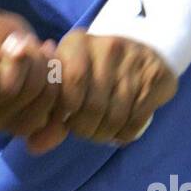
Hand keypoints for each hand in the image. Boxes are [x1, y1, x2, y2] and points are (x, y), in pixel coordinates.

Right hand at [0, 10, 63, 151]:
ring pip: (30, 98)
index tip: (1, 48)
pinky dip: (55, 85)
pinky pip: (46, 112)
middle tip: (28, 41)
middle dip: (26, 59)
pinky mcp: (17, 128)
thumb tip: (16, 46)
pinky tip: (51, 67)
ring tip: (42, 49)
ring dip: (43, 68)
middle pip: (7, 90)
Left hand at [27, 29, 177, 150]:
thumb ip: (50, 114)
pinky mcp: (155, 77)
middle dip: (85, 128)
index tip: (66, 120)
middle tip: (84, 130)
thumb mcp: (68, 83)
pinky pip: (136, 119)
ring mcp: (134, 61)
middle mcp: (107, 48)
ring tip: (100, 131)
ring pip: (115, 115)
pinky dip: (124, 134)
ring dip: (104, 133)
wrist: (141, 48)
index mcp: (77, 44)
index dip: (66, 112)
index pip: (70, 84)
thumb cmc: (92, 70)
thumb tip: (35, 146)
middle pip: (93, 105)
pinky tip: (119, 129)